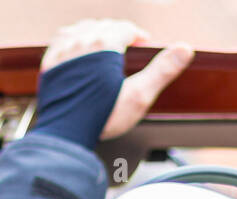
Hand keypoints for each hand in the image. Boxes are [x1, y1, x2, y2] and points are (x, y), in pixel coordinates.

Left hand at [40, 19, 192, 139]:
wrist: (67, 134)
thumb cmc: (102, 118)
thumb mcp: (139, 95)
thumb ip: (162, 70)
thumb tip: (185, 48)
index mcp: (105, 44)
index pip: (125, 28)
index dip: (137, 34)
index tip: (143, 42)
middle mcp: (82, 42)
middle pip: (104, 26)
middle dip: (118, 31)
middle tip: (128, 42)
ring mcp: (63, 51)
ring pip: (81, 29)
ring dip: (96, 31)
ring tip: (105, 41)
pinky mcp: (50, 64)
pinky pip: (60, 39)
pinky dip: (73, 37)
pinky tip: (77, 45)